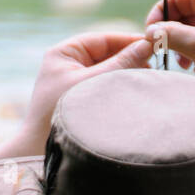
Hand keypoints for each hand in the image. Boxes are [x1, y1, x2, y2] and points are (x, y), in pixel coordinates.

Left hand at [22, 30, 153, 150]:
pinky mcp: (78, 103)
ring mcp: (72, 86)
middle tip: (154, 67)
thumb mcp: (93, 84)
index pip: (102, 40)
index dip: (128, 41)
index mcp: (63, 54)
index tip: (153, 44)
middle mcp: (66, 66)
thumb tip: (147, 45)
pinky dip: (117, 91)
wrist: (39, 154)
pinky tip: (133, 96)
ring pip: (106, 74)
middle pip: (106, 56)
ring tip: (147, 83)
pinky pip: (102, 90)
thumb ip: (121, 63)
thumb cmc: (60, 116)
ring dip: (125, 77)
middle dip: (129, 61)